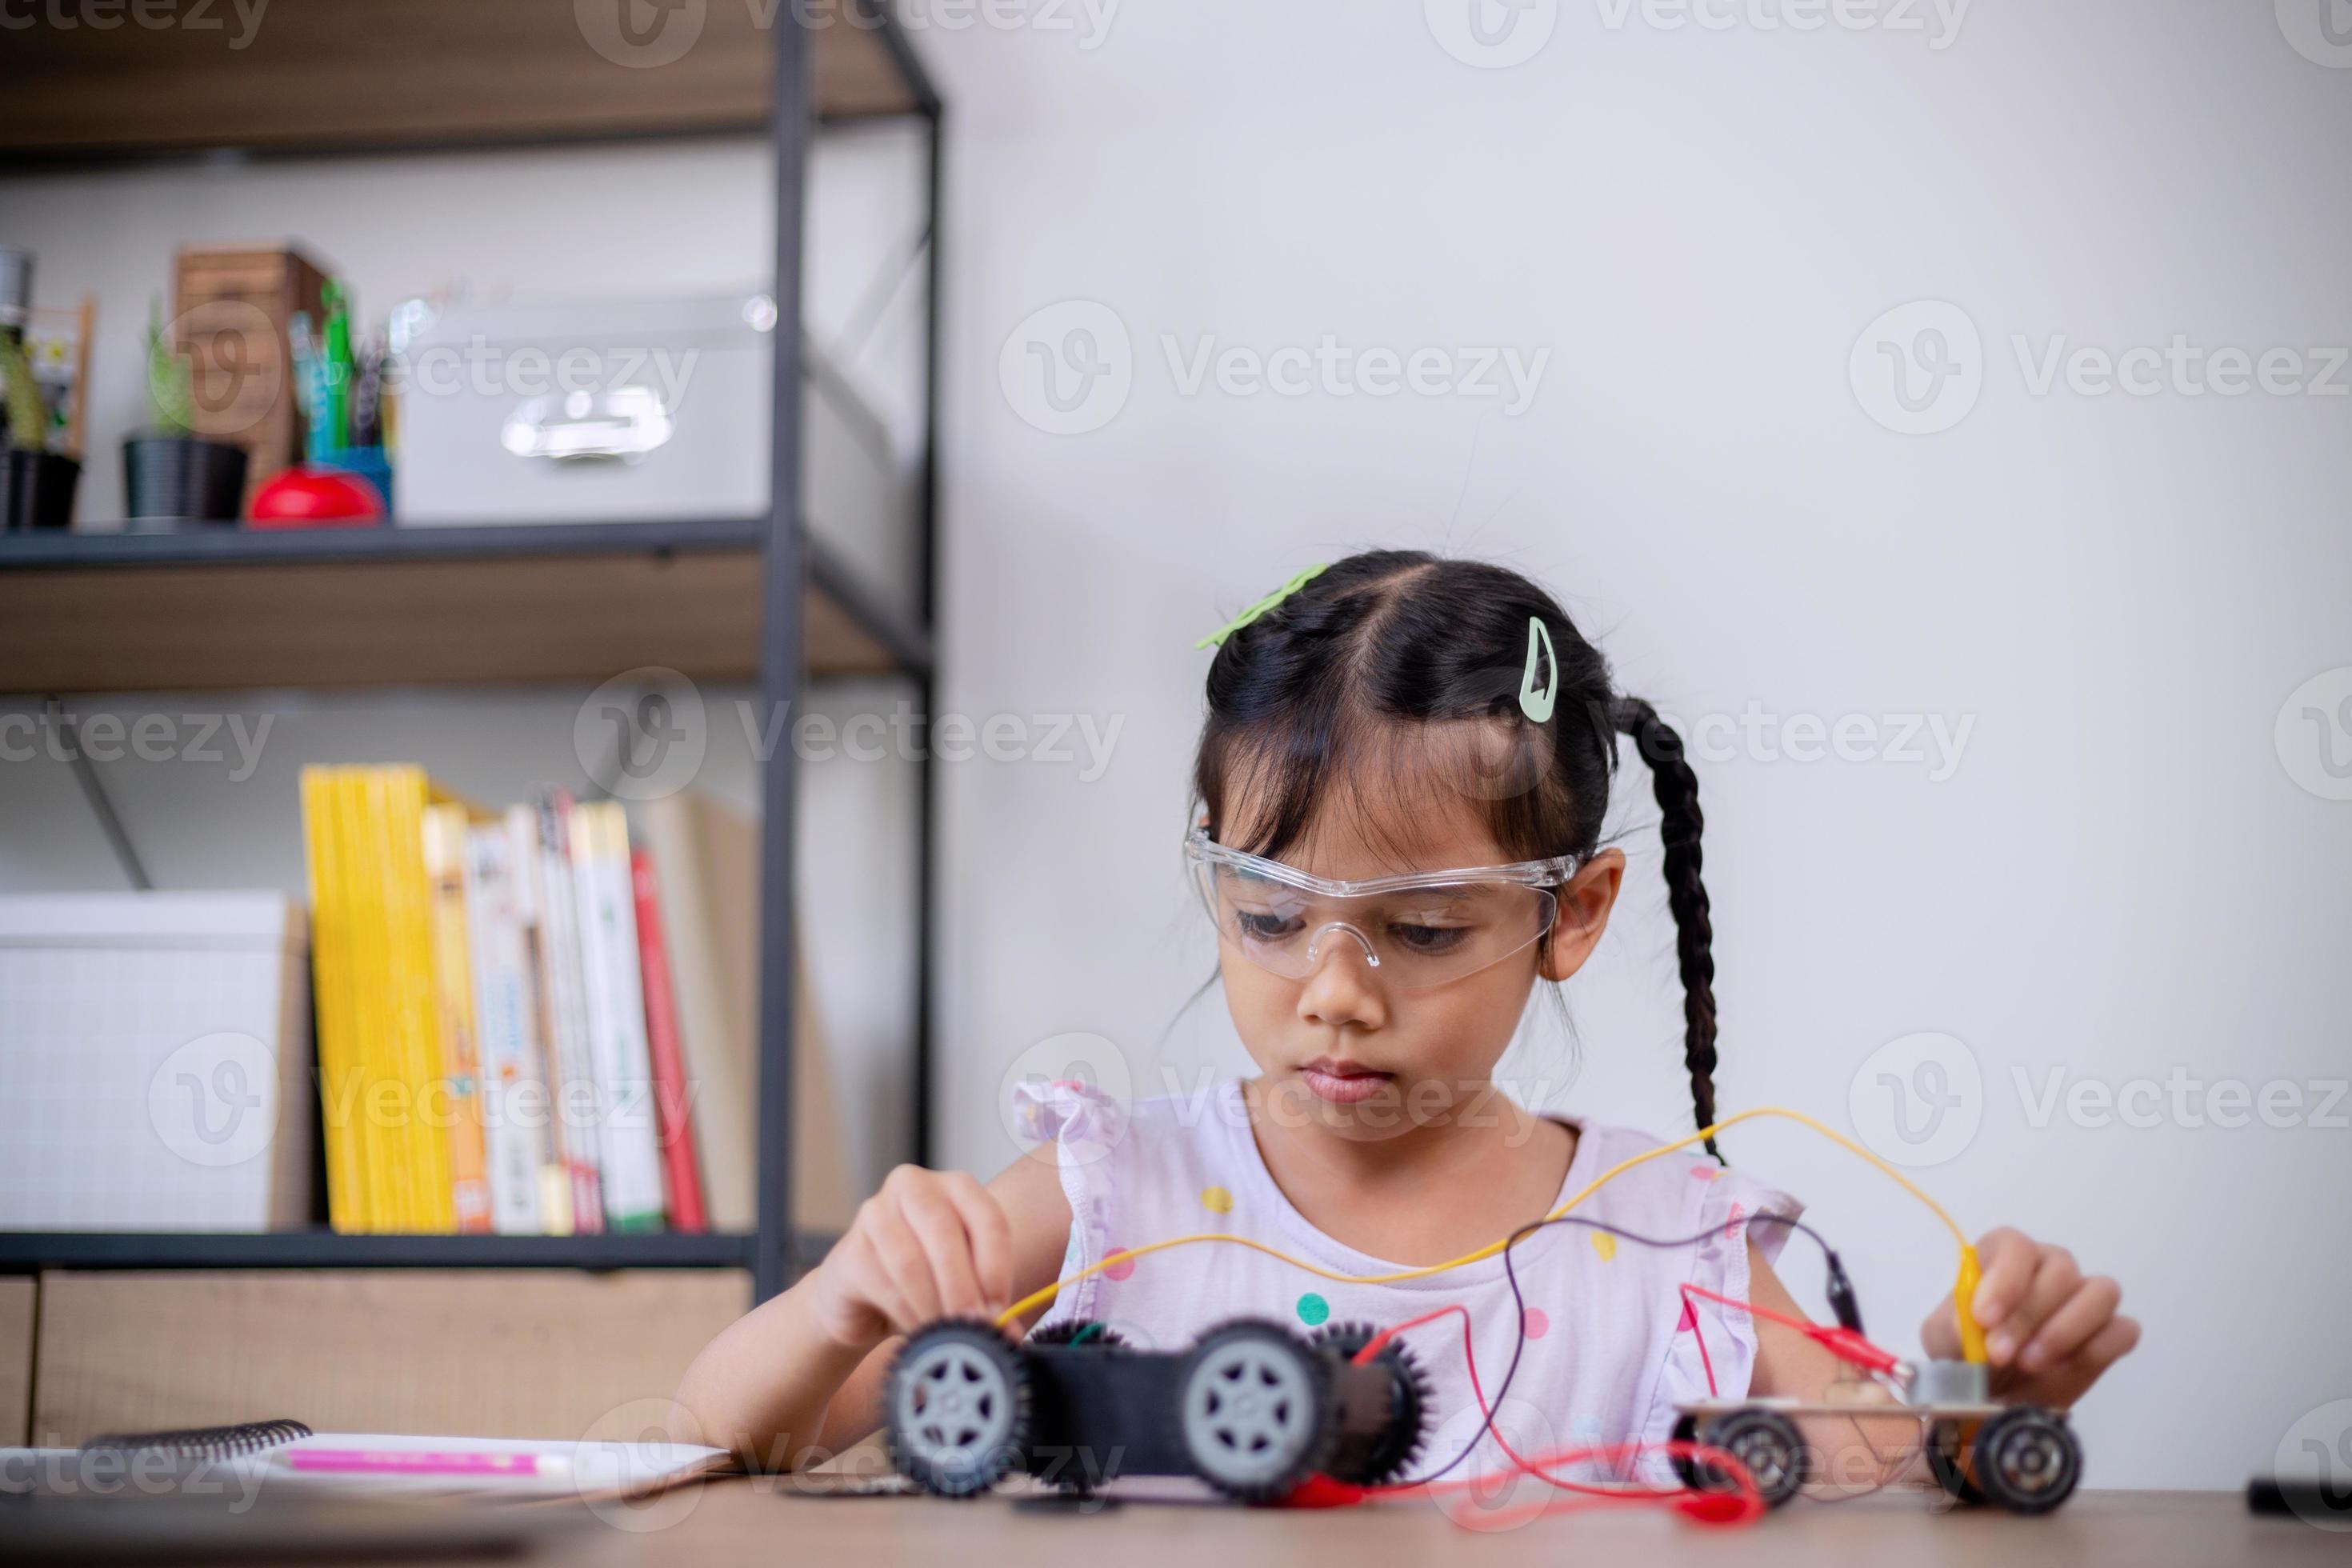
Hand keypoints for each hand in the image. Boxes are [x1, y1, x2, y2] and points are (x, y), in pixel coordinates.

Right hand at [805, 1166, 1013, 1349]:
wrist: (861, 1298)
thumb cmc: (924, 1282)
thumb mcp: (963, 1280)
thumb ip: (986, 1297)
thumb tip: (1007, 1332)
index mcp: (956, 1186)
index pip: (988, 1218)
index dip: (996, 1268)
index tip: (1000, 1311)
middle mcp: (914, 1187)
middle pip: (945, 1233)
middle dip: (963, 1288)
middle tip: (975, 1327)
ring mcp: (876, 1213)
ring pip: (912, 1262)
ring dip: (934, 1306)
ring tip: (948, 1336)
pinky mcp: (850, 1249)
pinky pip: (884, 1285)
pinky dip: (907, 1315)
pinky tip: (918, 1332)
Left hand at [1920, 1227, 2138, 1407]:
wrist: (1991, 1394)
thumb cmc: (1965, 1356)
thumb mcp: (1944, 1341)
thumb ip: (1955, 1326)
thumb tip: (1978, 1325)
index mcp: (2004, 1256)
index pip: (2015, 1245)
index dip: (2005, 1279)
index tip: (1986, 1319)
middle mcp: (2049, 1267)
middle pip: (2060, 1269)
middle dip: (2028, 1316)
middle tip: (2001, 1354)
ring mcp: (2084, 1298)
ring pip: (2102, 1292)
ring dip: (2066, 1330)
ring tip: (2031, 1362)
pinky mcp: (2109, 1334)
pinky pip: (2123, 1330)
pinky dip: (2098, 1349)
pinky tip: (2065, 1368)